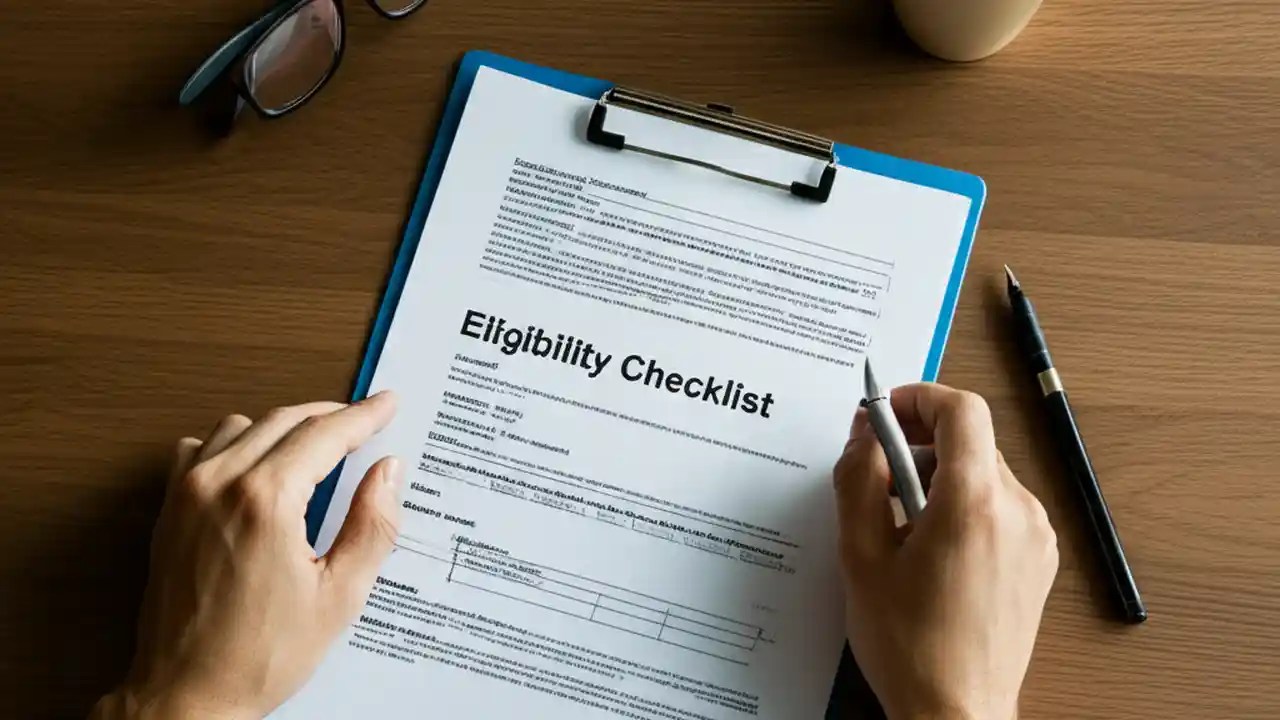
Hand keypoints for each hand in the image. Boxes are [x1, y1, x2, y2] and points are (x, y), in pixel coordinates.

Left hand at [90, 392, 401, 719]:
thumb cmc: (258, 655)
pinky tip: (255, 465)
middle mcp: (220, 485)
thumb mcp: (339, 596)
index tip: (386, 404)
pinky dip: (234, 444)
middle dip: (331, 416)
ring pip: (243, 426)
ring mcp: (187, 494)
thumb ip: (371, 526)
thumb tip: (388, 472)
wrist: (187, 694)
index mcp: (266, 501)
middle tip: (364, 421)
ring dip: (284, 427)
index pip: (326, 434)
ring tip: (316, 446)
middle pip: (286, 420)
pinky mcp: (169, 511)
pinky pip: (201, 449)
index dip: (364, 416)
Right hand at [833, 383, 1057, 719]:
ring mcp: (1037, 536)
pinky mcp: (1040, 559)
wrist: (957, 711)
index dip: (918, 398)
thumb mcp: (860, 555)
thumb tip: (865, 435)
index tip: (883, 414)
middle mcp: (1019, 511)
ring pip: (985, 472)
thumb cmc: (909, 644)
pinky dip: (964, 504)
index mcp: (975, 503)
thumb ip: (858, 480)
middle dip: (920, 441)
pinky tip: (930, 545)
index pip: (962, 410)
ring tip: (899, 520)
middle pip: (972, 440)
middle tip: (874, 470)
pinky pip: (1001, 505)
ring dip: (940, 475)